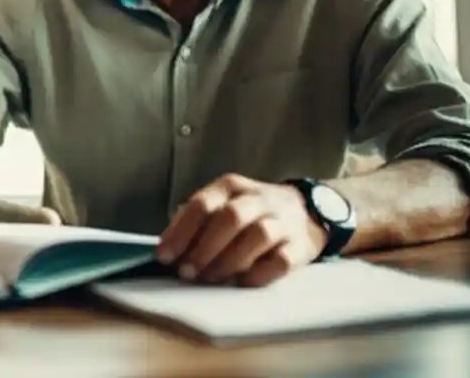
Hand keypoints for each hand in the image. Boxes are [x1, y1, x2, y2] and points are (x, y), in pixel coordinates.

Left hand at [157, 174, 325, 286]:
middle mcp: (258, 199)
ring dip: (229, 261)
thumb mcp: (221, 205)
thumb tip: (167, 250)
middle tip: (187, 272)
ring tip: (211, 278)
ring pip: (257, 236)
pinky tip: (241, 283)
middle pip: (230, 218)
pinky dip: (258, 274)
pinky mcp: (300, 246)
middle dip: (204, 248)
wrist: (305, 212)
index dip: (180, 232)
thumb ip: (194, 222)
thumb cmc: (248, 214)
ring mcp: (282, 221)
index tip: (164, 257)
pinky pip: (281, 261)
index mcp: (231, 186)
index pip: (202, 204)